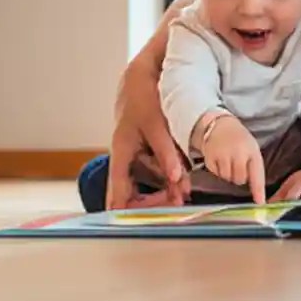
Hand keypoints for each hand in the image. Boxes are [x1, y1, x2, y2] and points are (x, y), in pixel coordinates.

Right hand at [107, 58, 188, 209]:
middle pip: (132, 190)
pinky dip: (170, 177)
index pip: (116, 188)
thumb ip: (165, 152)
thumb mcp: (155, 124)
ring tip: (182, 197)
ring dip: (165, 190)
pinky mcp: (149, 150)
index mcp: (121, 151)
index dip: (121, 209)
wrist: (143, 77)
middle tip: (171, 208)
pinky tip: (183, 183)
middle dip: (151, 202)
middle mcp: (126, 157)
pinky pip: (159, 169)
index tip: (132, 223)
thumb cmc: (143, 97)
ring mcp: (137, 154)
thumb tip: (175, 179)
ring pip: (149, 180)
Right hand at [201, 116, 266, 203]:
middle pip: (240, 180)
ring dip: (228, 174)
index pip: (257, 174)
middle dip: (239, 177)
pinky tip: (219, 160)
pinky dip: (218, 170)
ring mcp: (223, 155)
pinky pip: (216, 174)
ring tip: (228, 161)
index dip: (258, 190)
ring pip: (227, 178)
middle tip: (237, 165)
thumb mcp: (251, 149)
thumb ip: (253, 167)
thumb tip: (257, 193)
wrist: (220, 125)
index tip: (260, 203)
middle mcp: (238, 153)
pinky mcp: (210, 157)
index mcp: (252, 151)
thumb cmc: (240, 141)